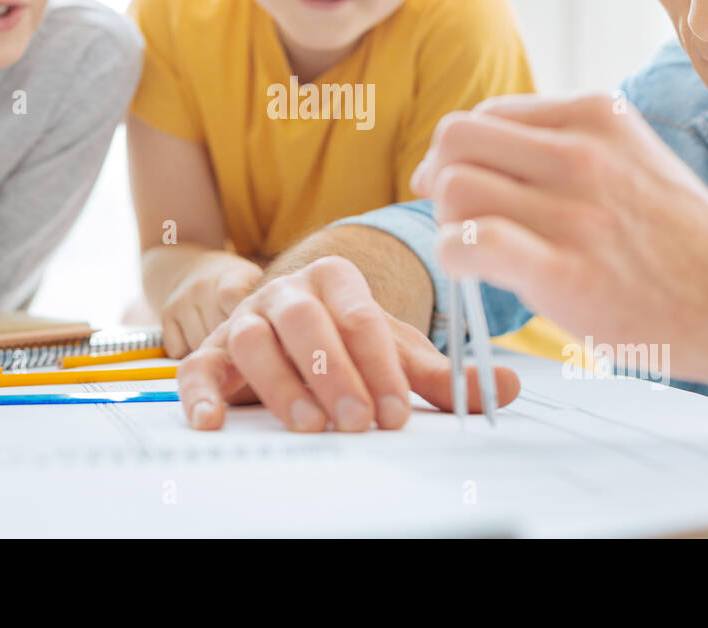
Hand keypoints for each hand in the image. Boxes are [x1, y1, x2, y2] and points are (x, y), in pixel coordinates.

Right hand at [161, 252, 263, 357]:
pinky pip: (179, 351)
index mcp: (231, 276)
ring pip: (198, 345)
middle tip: (242, 343)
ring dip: (212, 351)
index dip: (245, 323)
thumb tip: (282, 342)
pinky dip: (191, 353)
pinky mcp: (166, 316)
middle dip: (233, 344)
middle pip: (218, 331)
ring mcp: (181, 301)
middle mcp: (202, 286)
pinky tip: (202, 340)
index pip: (233, 300)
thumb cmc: (234, 284)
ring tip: (223, 340)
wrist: (191, 268)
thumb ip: (265, 306)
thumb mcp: (254, 283)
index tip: (256, 336)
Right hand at [177, 255, 520, 430]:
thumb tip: (508, 386)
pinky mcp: (213, 352)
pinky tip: (214, 421)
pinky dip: (201, 392)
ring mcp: (246, 319)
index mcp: (337, 280)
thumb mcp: (396, 356)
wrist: (296, 337)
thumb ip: (444, 375)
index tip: (397, 412)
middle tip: (356, 421)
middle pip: (305, 321)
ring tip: (310, 426)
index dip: (380, 364)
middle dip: (333, 373)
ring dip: (282, 384)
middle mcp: (287, 292)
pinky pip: (199, 366)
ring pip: (255, 340)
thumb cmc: (350, 345)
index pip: (360, 315)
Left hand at [411, 94, 707, 385]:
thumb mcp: (629, 158)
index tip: (465, 188)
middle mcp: (584, 152)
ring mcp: (576, 211)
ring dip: (445, 220)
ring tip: (474, 249)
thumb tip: (456, 157)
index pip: (486, 114)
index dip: (461, 154)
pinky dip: (452, 256)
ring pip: (454, 186)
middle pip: (456, 139)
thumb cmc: (677, 238)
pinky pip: (469, 242)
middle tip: (456, 217)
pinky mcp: (566, 272)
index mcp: (596, 114)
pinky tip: (472, 273)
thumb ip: (558, 146)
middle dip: (440, 176)